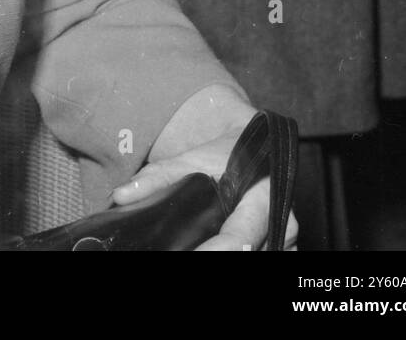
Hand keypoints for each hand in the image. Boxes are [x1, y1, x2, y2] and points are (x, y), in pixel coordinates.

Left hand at [113, 85, 297, 250]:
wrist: (253, 146)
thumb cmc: (221, 154)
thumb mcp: (190, 160)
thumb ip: (156, 178)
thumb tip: (120, 196)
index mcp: (262, 198)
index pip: (240, 236)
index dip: (217, 251)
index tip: (192, 256)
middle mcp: (282, 224)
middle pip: (251, 254)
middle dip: (219, 258)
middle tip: (184, 256)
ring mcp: (286, 240)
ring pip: (262, 259)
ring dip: (229, 259)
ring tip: (193, 254)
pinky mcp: (282, 248)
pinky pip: (265, 259)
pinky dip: (237, 257)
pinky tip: (208, 254)